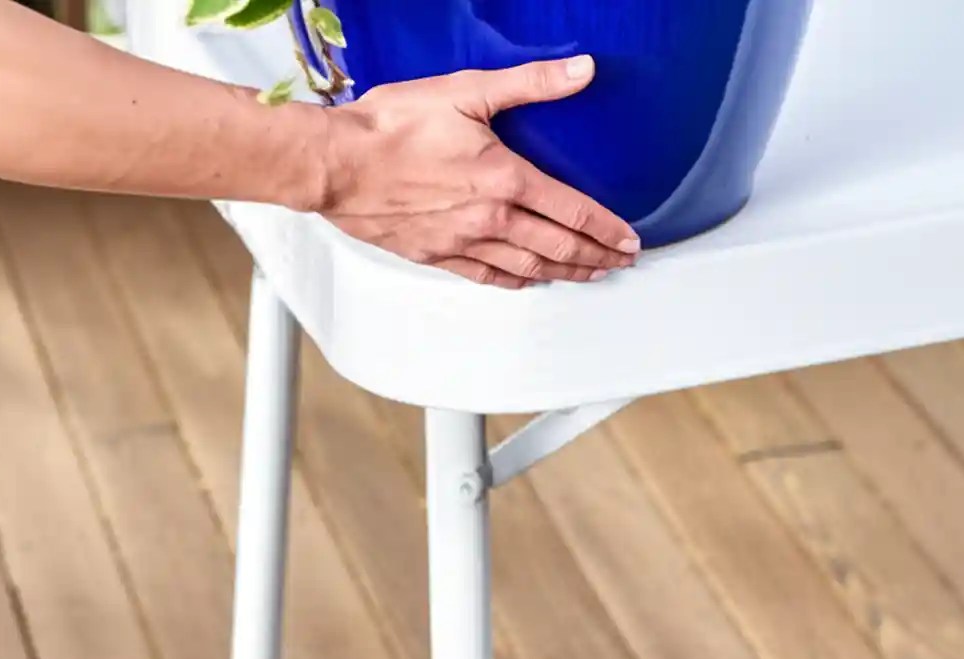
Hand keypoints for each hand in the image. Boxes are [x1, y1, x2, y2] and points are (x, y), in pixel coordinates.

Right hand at [317, 55, 639, 288]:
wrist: (334, 164)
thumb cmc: (391, 127)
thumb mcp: (466, 91)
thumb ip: (530, 84)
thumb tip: (581, 71)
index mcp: (504, 180)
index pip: (573, 211)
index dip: (607, 229)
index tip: (629, 241)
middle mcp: (490, 220)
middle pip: (558, 247)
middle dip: (595, 257)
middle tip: (619, 264)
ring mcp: (463, 243)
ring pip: (528, 267)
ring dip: (564, 273)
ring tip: (588, 275)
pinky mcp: (436, 255)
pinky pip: (487, 276)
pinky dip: (516, 281)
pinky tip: (529, 282)